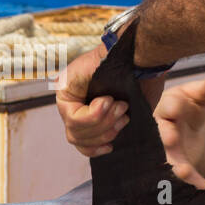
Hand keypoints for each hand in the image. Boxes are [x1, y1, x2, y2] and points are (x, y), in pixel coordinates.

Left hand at [55, 42, 165, 157]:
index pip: (81, 142)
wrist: (142, 55)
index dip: (96, 148)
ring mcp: (66, 97)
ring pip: (74, 131)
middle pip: (77, 139)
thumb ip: (115, 128)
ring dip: (102, 122)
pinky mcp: (62, 89)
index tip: (112, 144)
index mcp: (89, 112)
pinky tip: (106, 100)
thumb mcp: (131, 112)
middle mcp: (75, 105)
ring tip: (119, 105)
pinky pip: (72, 118)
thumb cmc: (142, 80)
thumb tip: (105, 146)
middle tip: (123, 115)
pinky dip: (94, 114)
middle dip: (105, 132)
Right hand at [156, 75, 204, 193]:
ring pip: (171, 158)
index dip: (172, 108)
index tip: (175, 109)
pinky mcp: (176, 163)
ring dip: (178, 165)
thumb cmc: (189, 105)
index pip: (169, 106)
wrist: (182, 122)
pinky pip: (184, 173)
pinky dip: (195, 181)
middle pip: (164, 134)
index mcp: (169, 107)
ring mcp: (168, 148)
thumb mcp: (200, 94)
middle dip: (167, 138)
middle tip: (171, 139)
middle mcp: (163, 129)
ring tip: (185, 172)